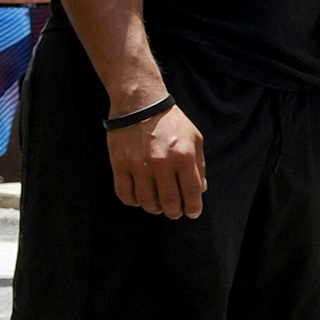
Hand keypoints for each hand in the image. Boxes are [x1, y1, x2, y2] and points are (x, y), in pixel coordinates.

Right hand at [109, 104, 205, 219]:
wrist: (140, 105)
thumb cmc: (171, 122)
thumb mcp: (195, 138)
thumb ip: (199, 165)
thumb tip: (200, 189)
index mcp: (184, 156)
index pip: (191, 191)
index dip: (193, 207)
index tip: (192, 213)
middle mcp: (162, 164)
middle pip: (169, 201)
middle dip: (174, 212)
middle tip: (175, 213)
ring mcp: (139, 166)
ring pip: (146, 201)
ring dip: (154, 209)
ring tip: (158, 208)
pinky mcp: (119, 165)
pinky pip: (124, 194)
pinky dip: (132, 202)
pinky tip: (138, 200)